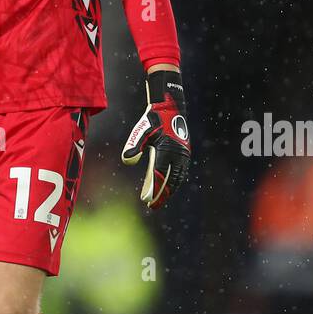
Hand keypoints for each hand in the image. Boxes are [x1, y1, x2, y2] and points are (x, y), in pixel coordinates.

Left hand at [121, 70, 190, 208]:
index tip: (148, 202)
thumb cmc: (153, 119)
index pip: (161, 176)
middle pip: (171, 181)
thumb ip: (134, 146)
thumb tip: (126, 161)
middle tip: (153, 206)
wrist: (170, 106)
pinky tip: (168, 185)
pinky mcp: (185, 152)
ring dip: (170, 189)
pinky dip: (175, 181)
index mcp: (167, 151)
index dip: (155, 191)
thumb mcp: (141, 131)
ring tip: (160, 199)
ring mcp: (184, 154)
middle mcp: (178, 155)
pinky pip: (181, 171)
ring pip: (178, 178)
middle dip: (163, 195)